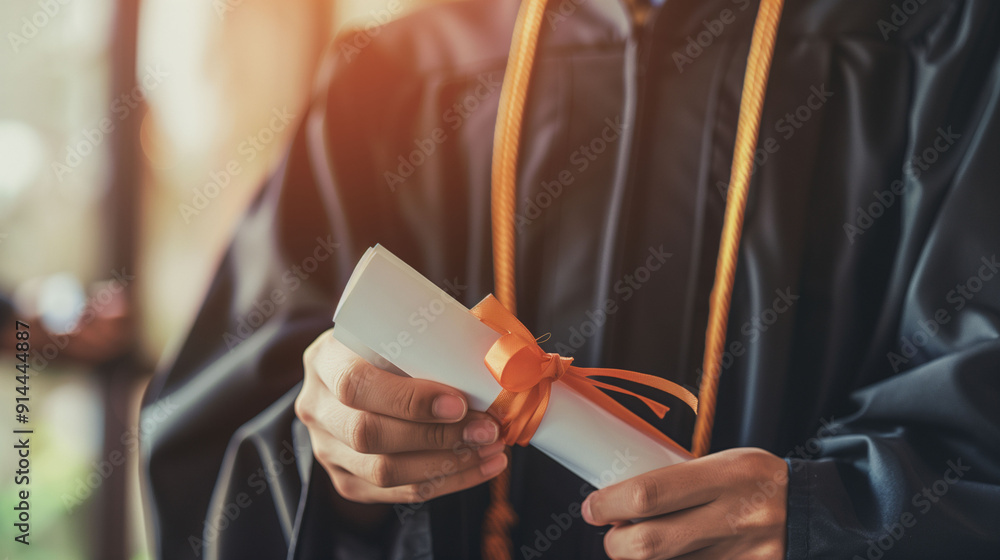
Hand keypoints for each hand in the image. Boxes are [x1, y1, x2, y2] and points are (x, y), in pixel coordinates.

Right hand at [295, 329, 508, 507]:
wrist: (357, 372)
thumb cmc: (387, 343)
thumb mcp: (397, 326)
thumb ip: (434, 336)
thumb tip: (499, 354)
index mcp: (325, 360)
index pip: (356, 385)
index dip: (408, 399)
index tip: (459, 402)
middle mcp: (317, 407)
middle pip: (368, 434)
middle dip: (436, 436)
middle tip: (487, 430)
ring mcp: (327, 449)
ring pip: (383, 471)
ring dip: (447, 464)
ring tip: (492, 449)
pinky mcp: (346, 480)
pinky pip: (397, 492)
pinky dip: (446, 482)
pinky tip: (482, 467)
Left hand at [583, 448, 787, 559]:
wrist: (813, 513)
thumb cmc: (756, 481)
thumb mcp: (722, 464)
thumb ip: (677, 482)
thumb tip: (621, 501)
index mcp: (725, 476)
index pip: (649, 494)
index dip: (609, 504)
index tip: (593, 507)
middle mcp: (733, 517)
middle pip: (649, 544)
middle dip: (616, 543)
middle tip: (613, 532)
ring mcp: (740, 555)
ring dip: (641, 558)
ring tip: (643, 541)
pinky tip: (674, 554)